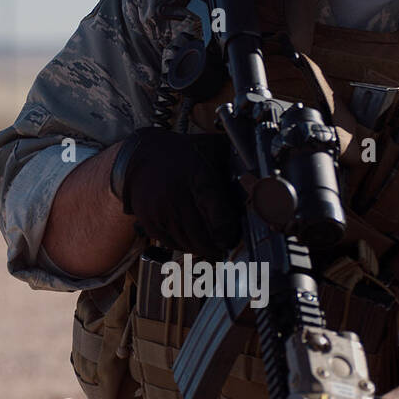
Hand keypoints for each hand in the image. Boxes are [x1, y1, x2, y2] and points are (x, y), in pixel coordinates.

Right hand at [114, 129, 242, 258]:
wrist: (138, 156)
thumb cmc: (179, 153)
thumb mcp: (209, 148)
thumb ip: (234, 159)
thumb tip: (260, 171)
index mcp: (197, 177)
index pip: (219, 216)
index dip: (229, 232)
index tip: (234, 237)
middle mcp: (177, 195)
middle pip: (203, 235)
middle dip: (218, 246)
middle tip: (225, 248)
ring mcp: (161, 210)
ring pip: (188, 242)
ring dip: (202, 249)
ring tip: (211, 249)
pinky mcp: (149, 220)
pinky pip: (171, 243)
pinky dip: (184, 246)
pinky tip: (192, 243)